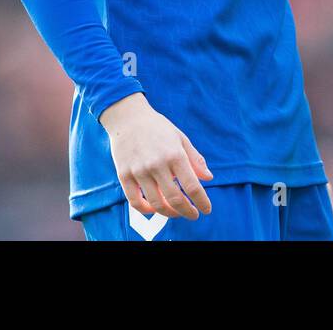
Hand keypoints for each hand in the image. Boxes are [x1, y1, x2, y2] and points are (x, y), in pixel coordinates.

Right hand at [100, 93, 214, 218]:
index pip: (192, 186)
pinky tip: (155, 209)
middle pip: (175, 199)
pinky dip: (146, 210)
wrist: (128, 118)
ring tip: (177, 212)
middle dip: (187, 212)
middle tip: (193, 214)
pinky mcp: (124, 175)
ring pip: (156, 203)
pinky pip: (135, 201)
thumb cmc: (158, 128)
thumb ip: (195, 159)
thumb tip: (209, 178)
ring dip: (170, 213)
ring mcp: (139, 171)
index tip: (207, 209)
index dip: (202, 201)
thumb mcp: (181, 138)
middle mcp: (157, 164)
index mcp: (175, 154)